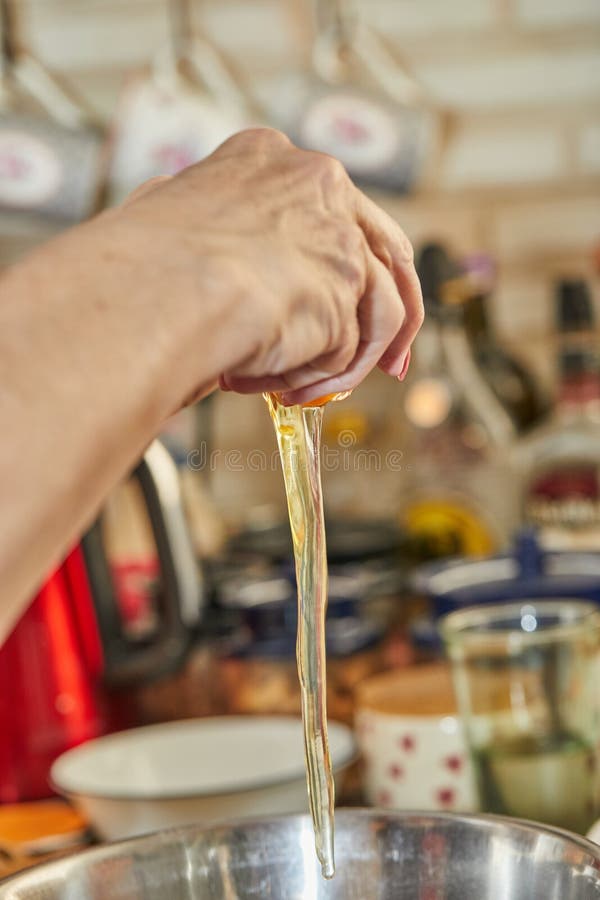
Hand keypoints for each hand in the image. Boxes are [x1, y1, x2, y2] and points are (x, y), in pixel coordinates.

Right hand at [110, 127, 422, 406]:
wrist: (158, 287)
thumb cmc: (140, 263)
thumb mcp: (165, 216)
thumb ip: (200, 223)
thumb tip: (182, 228)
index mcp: (269, 161)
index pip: (329, 209)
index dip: (337, 258)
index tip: (335, 297)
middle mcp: (318, 187)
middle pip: (385, 249)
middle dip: (393, 311)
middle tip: (390, 358)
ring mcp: (340, 239)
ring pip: (377, 306)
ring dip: (346, 359)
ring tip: (303, 390)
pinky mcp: (346, 292)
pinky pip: (348, 349)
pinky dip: (319, 377)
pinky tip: (282, 388)